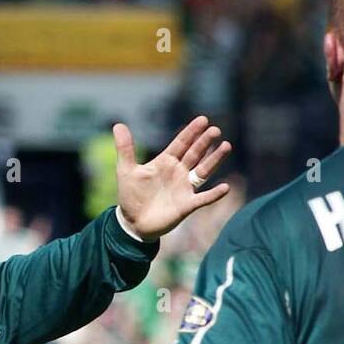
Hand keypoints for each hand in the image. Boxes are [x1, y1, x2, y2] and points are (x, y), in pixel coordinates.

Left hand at [114, 116, 230, 239]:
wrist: (132, 223)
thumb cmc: (130, 196)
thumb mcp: (126, 170)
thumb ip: (125, 148)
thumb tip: (118, 125)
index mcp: (165, 162)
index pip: (181, 143)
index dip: (191, 132)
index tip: (203, 120)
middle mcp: (178, 172)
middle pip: (195, 153)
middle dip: (205, 142)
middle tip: (215, 130)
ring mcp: (184, 188)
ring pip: (203, 170)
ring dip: (214, 159)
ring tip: (226, 146)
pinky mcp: (186, 205)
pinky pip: (203, 198)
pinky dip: (214, 194)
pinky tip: (225, 187)